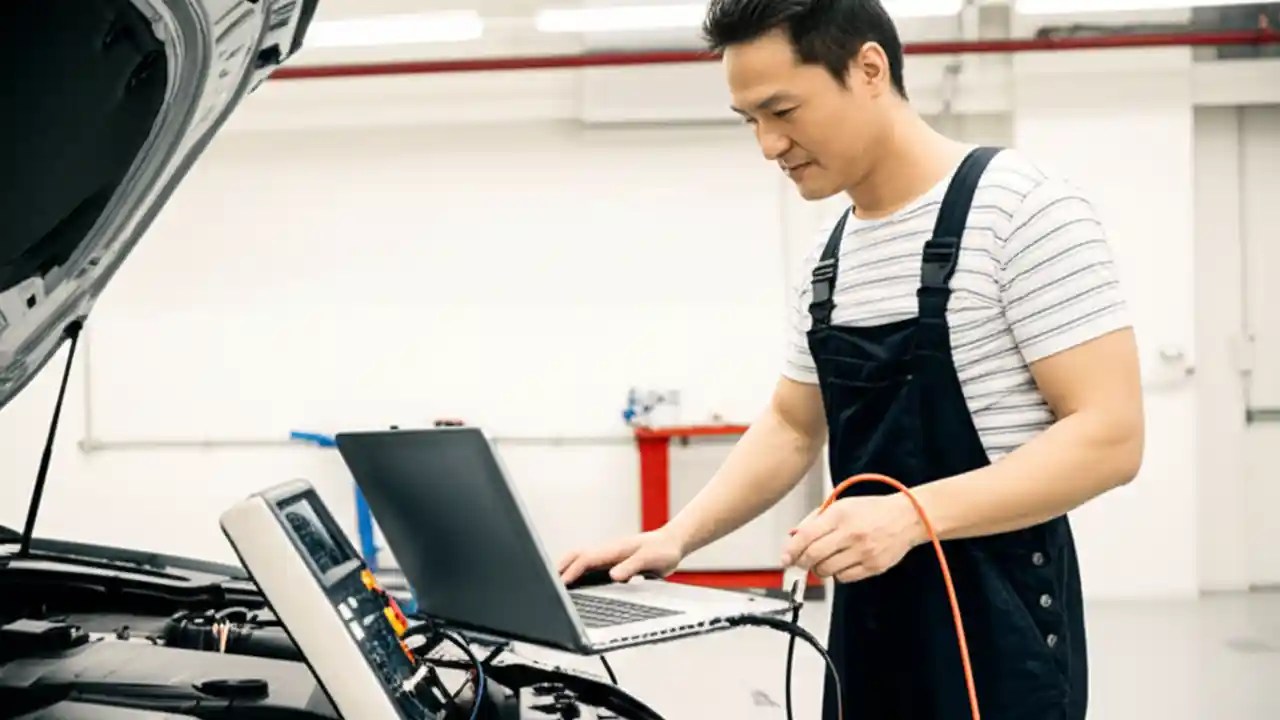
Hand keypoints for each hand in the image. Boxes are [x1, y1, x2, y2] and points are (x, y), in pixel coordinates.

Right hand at [557, 528, 685, 584]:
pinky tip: (577, 587)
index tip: (562, 583)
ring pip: (582, 561)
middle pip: (577, 556)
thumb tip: (613, 575)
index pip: (586, 559)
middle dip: (561, 567)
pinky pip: (592, 568)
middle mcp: (608, 552)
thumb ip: (633, 566)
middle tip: (548, 583)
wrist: (673, 543)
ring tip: (556, 587)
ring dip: (568, 570)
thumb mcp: (651, 559)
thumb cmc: (663, 550)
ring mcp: (610, 557)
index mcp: (614, 549)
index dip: (572, 571)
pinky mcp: (614, 563)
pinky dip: (579, 574)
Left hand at [781, 493, 925, 583]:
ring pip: (827, 570)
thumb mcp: (840, 505)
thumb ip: (814, 520)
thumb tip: (793, 537)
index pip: (806, 536)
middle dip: (802, 562)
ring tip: (825, 560)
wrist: (906, 517)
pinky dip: (837, 574)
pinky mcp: (873, 566)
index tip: (785, 559)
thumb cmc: (871, 510)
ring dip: (819, 569)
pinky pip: (844, 578)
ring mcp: (863, 551)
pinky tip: (841, 563)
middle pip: (814, 556)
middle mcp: (851, 533)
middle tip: (801, 562)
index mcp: (840, 515)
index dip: (791, 550)